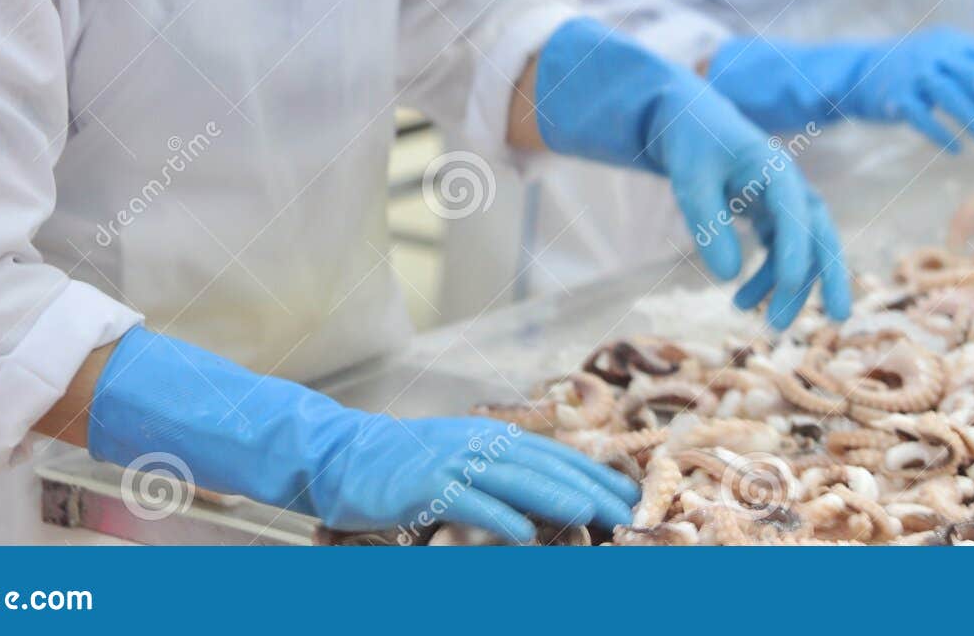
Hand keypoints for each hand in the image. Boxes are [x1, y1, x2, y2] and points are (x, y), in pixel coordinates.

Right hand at [88, 328, 638, 543]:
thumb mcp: (457, 462)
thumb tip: (544, 501)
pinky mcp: (426, 484)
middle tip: (630, 510)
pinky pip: (470, 501)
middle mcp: (479, 442)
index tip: (634, 496)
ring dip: (557, 495)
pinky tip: (524, 534)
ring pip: (517, 477)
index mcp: (492, 438)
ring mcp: (452, 460)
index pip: (557, 456)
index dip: (597, 475)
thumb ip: (499, 476)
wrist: (339, 456)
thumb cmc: (402, 466)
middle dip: (592, 486)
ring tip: (594, 514)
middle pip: (548, 464)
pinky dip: (499, 517)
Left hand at [535, 18, 850, 328]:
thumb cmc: (690, 143)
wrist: (687, 119)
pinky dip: (768, 278)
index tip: (791, 286)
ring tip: (765, 325)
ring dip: (790, 287)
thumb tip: (727, 277)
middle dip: (829, 277)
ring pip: (803, 249)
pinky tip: (742, 300)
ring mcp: (784, 201)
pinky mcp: (772, 214)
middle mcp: (790, 185)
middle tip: (834, 321)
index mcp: (776, 168)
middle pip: (821, 233)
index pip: (796, 212)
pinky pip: (781, 251)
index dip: (797, 250)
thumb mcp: (690, 179)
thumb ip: (708, 224)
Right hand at [845, 29, 973, 150]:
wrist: (861, 71)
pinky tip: (957, 148)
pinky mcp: (895, 96)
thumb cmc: (917, 68)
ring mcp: (913, 73)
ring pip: (950, 95)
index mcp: (954, 41)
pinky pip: (922, 117)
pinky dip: (942, 133)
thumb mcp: (946, 55)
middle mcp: (934, 52)